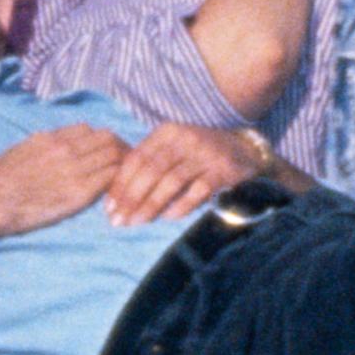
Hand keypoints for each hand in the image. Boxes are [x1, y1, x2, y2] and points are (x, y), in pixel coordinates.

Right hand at [0, 124, 136, 240]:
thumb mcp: (17, 151)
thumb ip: (38, 144)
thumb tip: (48, 143)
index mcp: (50, 138)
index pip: (88, 130)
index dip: (100, 140)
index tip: (104, 152)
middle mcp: (65, 149)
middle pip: (107, 139)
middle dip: (119, 149)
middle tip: (125, 165)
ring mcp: (73, 169)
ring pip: (113, 156)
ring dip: (123, 166)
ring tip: (126, 179)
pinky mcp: (78, 193)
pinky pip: (109, 178)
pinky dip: (117, 183)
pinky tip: (115, 193)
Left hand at [105, 119, 262, 225]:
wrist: (245, 150)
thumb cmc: (199, 154)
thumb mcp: (173, 149)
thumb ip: (149, 164)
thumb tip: (117, 197)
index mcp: (167, 132)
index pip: (136, 158)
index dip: (120, 184)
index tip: (108, 207)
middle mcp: (185, 138)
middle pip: (151, 170)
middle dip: (131, 197)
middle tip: (118, 220)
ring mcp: (205, 154)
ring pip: (171, 181)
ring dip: (151, 204)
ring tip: (136, 222)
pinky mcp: (223, 170)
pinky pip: (197, 191)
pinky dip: (181, 205)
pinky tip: (168, 218)